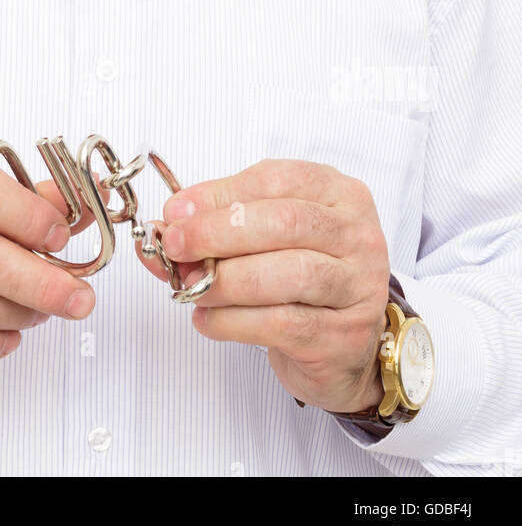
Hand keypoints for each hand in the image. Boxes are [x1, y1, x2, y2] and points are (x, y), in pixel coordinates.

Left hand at [135, 158, 389, 413]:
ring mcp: (358, 287)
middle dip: (218, 232)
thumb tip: (167, 225)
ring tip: (192, 288)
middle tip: (177, 245)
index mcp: (338, 193)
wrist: (342, 345)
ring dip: (226, 281)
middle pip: (284, 223)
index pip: (276, 180)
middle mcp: (357, 235)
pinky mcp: (344, 336)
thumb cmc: (301, 279)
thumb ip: (220, 225)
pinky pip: (282, 324)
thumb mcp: (265, 237)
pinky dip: (233, 321)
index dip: (219, 193)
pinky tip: (208, 319)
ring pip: (287, 275)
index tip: (177, 211)